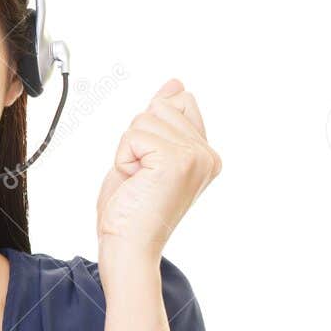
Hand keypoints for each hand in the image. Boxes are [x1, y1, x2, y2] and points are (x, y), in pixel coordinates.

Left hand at [96, 78, 220, 271]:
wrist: (127, 247)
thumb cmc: (131, 211)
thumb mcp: (145, 156)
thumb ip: (162, 121)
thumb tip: (175, 83)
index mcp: (205, 154)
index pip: (179, 103)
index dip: (152, 127)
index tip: (148, 163)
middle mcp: (207, 154)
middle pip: (159, 107)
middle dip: (137, 139)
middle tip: (140, 176)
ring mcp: (195, 156)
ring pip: (144, 119)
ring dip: (129, 150)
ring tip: (138, 180)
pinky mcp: (176, 160)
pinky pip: (134, 135)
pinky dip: (124, 157)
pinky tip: (135, 181)